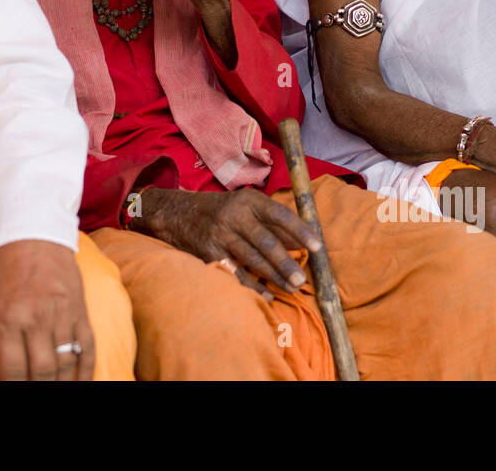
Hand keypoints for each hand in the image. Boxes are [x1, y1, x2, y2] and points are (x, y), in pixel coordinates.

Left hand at [0, 240, 93, 380]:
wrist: (35, 235)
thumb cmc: (8, 274)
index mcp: (9, 318)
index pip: (13, 369)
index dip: (12, 386)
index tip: (12, 388)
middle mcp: (37, 318)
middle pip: (42, 371)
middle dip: (38, 387)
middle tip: (34, 388)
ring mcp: (62, 314)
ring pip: (66, 363)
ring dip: (60, 383)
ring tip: (54, 387)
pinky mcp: (80, 310)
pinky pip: (87, 347)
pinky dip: (86, 370)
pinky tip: (81, 382)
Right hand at [132, 187, 321, 299]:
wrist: (178, 213)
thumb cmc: (223, 211)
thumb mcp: (247, 207)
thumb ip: (274, 223)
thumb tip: (303, 244)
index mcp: (249, 201)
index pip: (280, 215)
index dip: (300, 231)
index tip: (317, 247)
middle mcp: (235, 215)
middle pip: (266, 242)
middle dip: (286, 263)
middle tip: (302, 280)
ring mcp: (221, 234)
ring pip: (252, 259)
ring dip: (273, 277)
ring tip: (290, 288)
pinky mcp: (210, 252)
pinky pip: (235, 272)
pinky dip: (252, 285)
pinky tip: (267, 294)